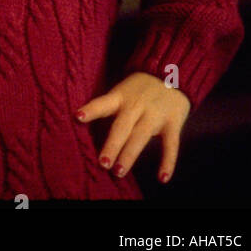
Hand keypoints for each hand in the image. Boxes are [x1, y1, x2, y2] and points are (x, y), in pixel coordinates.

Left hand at [74, 72, 190, 183]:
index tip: (78, 117)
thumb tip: (85, 123)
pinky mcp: (172, 122)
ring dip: (130, 155)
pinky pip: (170, 144)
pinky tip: (162, 178)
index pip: (103, 103)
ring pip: (141, 136)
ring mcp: (155, 114)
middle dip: (112, 145)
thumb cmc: (141, 87)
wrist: (173, 71)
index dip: (91, 109)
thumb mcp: (123, 90)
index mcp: (121, 96)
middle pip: (122, 126)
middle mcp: (137, 105)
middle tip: (102, 163)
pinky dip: (168, 161)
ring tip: (118, 172)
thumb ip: (111, 106)